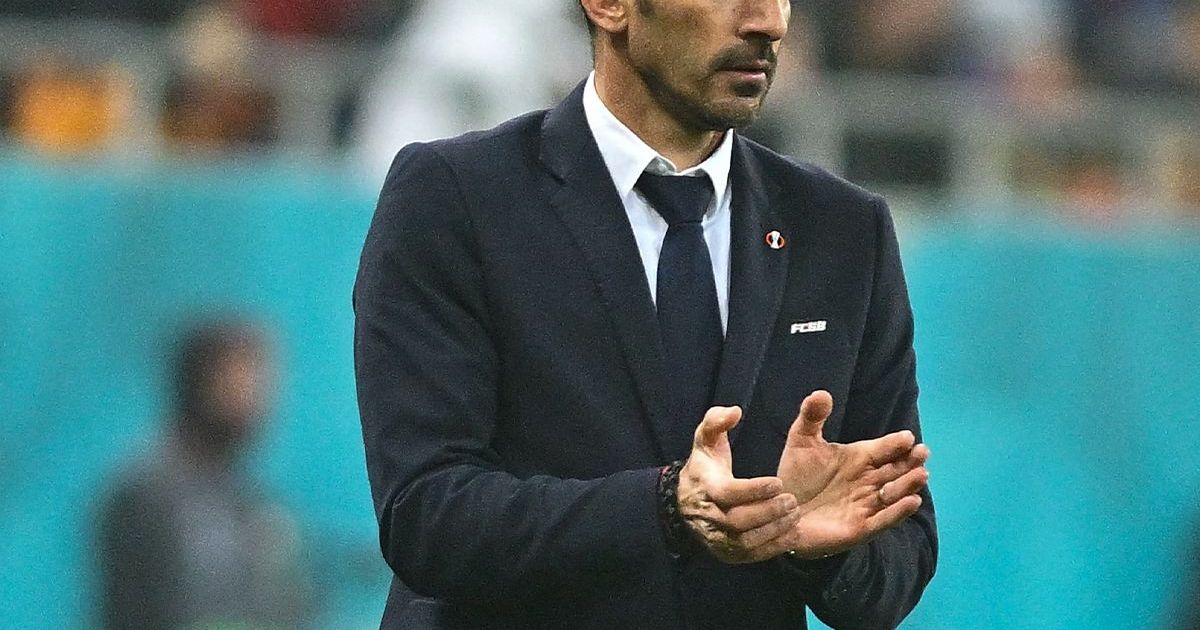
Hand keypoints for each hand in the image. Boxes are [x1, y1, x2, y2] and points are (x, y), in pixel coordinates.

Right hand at [677, 406, 803, 563]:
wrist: (684, 503)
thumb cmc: (704, 467)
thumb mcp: (705, 439)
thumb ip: (716, 420)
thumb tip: (734, 411)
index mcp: (706, 488)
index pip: (728, 493)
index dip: (753, 490)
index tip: (778, 481)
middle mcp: (710, 517)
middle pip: (739, 520)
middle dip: (768, 511)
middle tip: (793, 500)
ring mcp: (717, 538)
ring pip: (746, 541)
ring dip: (773, 530)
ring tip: (795, 515)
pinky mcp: (726, 553)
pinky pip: (750, 555)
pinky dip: (772, 547)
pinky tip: (791, 534)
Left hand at [776, 391, 929, 559]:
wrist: (783, 509)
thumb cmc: (797, 474)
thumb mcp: (802, 441)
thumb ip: (812, 417)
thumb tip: (821, 393)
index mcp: (861, 457)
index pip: (885, 448)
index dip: (896, 443)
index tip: (907, 437)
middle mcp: (869, 480)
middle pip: (897, 469)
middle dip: (911, 462)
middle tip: (923, 453)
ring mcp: (867, 503)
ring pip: (895, 493)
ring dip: (908, 485)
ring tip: (921, 475)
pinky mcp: (861, 527)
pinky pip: (884, 519)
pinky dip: (898, 512)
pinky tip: (912, 502)